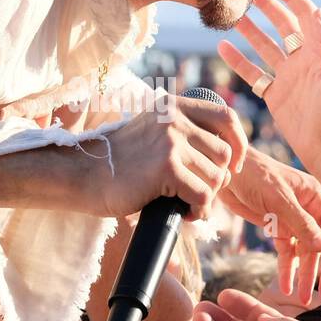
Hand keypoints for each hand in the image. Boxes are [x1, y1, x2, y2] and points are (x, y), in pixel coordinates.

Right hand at [99, 96, 246, 220]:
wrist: (81, 174)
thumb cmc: (116, 162)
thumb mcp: (150, 132)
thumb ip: (180, 134)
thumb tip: (225, 159)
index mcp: (173, 107)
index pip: (225, 116)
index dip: (238, 142)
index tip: (235, 163)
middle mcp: (175, 119)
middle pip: (224, 153)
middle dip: (217, 179)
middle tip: (197, 193)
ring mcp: (171, 142)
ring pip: (216, 177)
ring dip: (206, 198)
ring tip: (186, 205)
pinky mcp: (167, 167)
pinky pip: (203, 195)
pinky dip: (198, 211)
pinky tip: (183, 214)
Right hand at [217, 0, 320, 171]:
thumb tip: (317, 9)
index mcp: (320, 50)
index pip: (304, 14)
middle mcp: (304, 59)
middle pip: (282, 25)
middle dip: (267, 6)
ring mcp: (288, 76)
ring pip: (265, 46)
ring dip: (250, 30)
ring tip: (234, 15)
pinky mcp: (275, 95)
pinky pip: (254, 73)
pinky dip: (238, 61)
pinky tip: (223, 48)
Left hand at [220, 150, 320, 304]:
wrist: (226, 172)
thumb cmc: (255, 175)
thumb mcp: (279, 199)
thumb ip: (302, 223)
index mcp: (318, 198)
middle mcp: (310, 211)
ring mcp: (294, 221)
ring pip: (306, 253)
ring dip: (305, 275)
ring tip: (303, 298)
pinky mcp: (277, 228)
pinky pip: (287, 252)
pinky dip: (287, 269)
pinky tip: (286, 286)